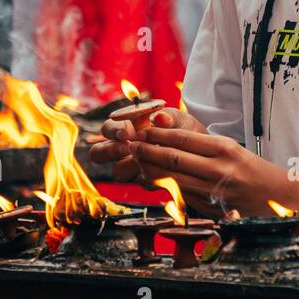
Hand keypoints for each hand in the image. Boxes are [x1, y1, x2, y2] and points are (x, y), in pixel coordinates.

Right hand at [89, 107, 204, 183]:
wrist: (200, 147)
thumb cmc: (183, 127)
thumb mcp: (179, 118)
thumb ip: (169, 117)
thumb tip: (161, 117)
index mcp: (127, 128)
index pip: (107, 129)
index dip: (112, 131)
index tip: (126, 133)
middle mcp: (124, 148)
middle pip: (99, 153)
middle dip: (111, 151)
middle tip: (128, 148)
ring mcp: (133, 166)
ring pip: (118, 171)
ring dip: (130, 166)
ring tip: (147, 159)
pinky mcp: (147, 179)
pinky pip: (142, 181)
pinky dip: (152, 176)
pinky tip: (165, 169)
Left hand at [125, 127, 298, 218]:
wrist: (277, 197)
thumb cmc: (251, 170)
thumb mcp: (231, 150)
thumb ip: (202, 146)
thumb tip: (167, 137)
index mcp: (224, 149)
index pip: (183, 138)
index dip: (158, 134)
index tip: (143, 130)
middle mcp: (218, 169)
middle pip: (173, 158)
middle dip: (148, 151)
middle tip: (132, 145)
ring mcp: (213, 191)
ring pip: (172, 178)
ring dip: (150, 170)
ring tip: (137, 161)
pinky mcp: (210, 207)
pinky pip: (181, 195)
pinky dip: (163, 186)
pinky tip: (152, 180)